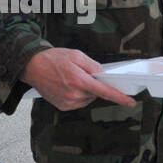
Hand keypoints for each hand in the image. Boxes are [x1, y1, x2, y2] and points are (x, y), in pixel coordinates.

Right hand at [21, 48, 136, 110]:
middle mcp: (74, 94)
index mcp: (78, 80)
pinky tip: (67, 86)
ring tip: (71, 79)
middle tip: (81, 74)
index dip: (119, 97)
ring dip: (85, 90)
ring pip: (88, 98)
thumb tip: (103, 75)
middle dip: (93, 84)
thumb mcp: (76, 55)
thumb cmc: (53, 59)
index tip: (130, 101)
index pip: (104, 91)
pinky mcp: (63, 106)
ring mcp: (68, 102)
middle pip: (96, 93)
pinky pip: (79, 102)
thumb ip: (92, 65)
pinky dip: (78, 95)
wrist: (32, 67)